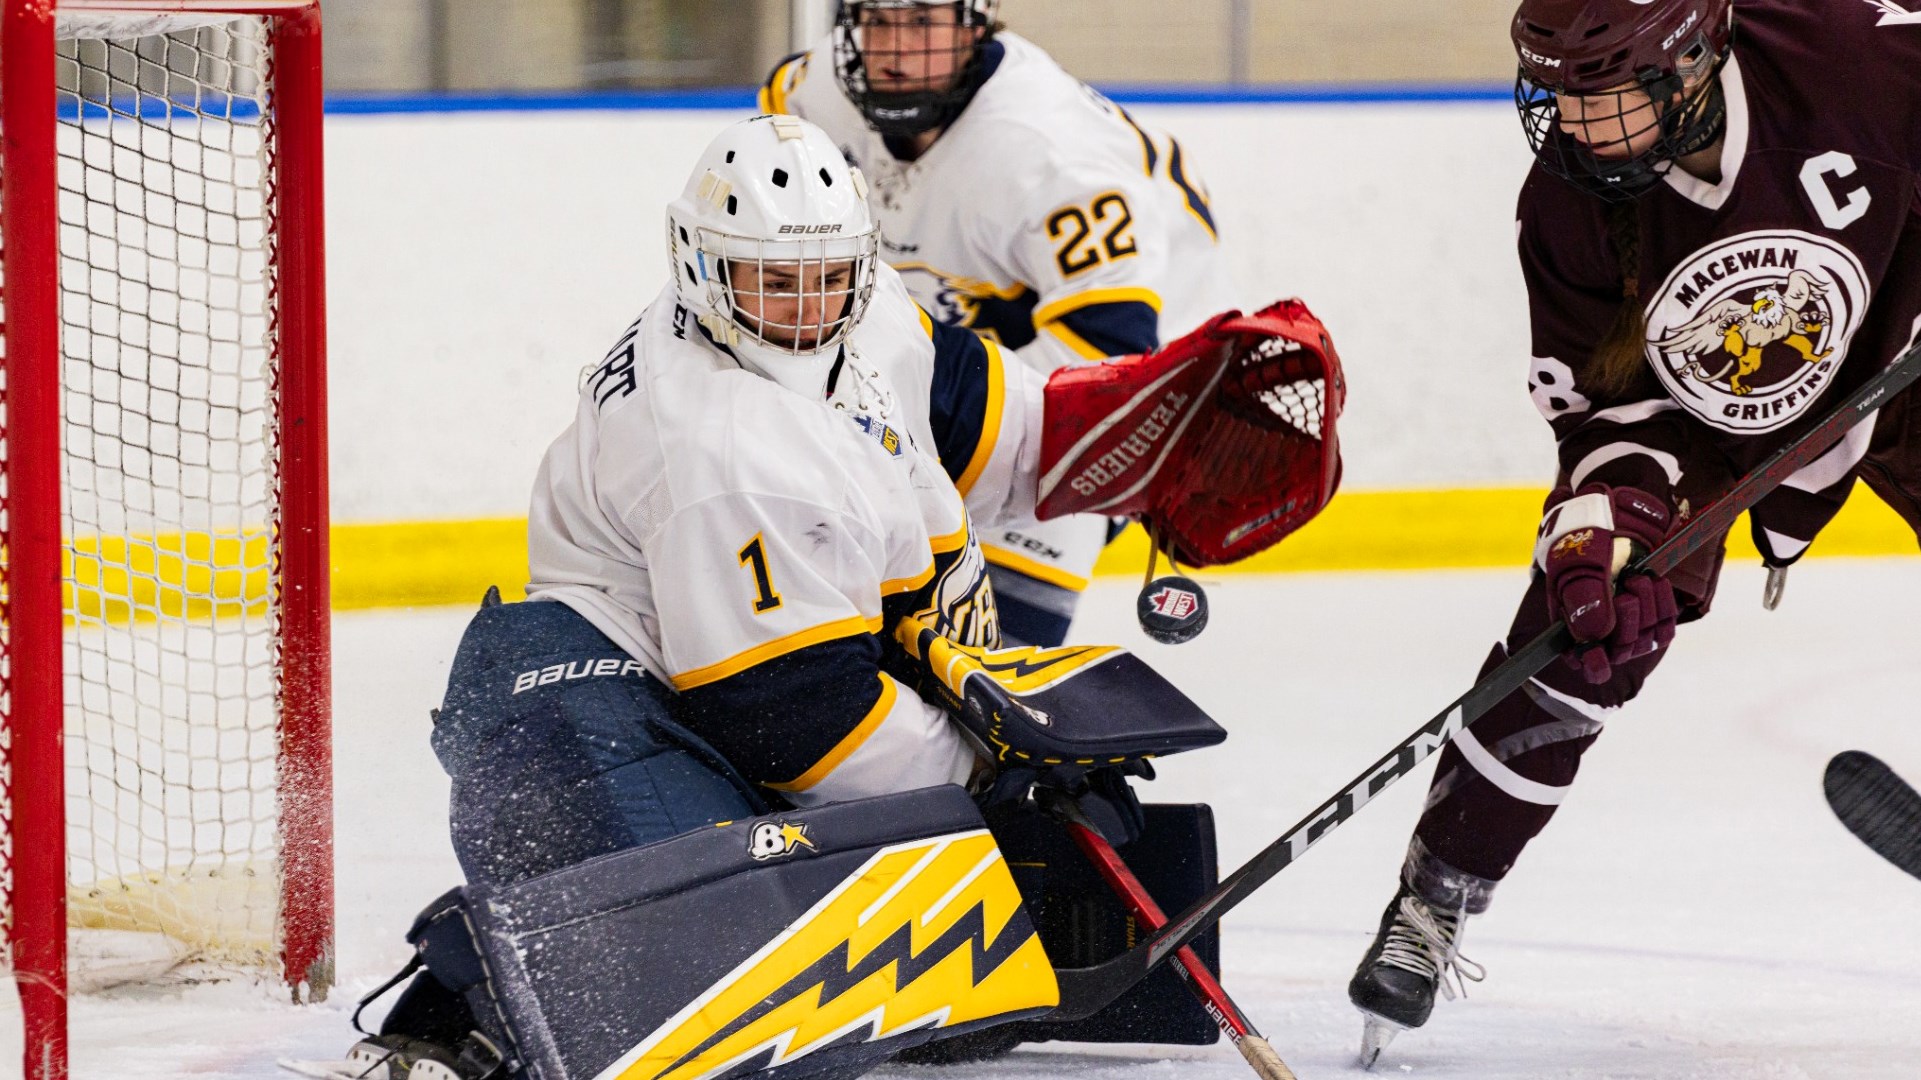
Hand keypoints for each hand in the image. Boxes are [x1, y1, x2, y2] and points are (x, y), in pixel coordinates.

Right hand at [1538, 484, 1678, 683]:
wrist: (1614, 513)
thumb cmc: (1587, 537)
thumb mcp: (1579, 563)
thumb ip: (1584, 600)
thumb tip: (1596, 637)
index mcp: (1572, 621)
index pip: (1583, 660)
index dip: (1593, 664)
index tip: (1599, 661)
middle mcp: (1599, 628)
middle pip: (1620, 652)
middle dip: (1628, 620)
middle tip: (1627, 587)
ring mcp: (1627, 622)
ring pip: (1644, 642)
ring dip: (1647, 608)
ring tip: (1638, 578)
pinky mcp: (1652, 614)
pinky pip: (1664, 631)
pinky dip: (1664, 608)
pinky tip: (1656, 585)